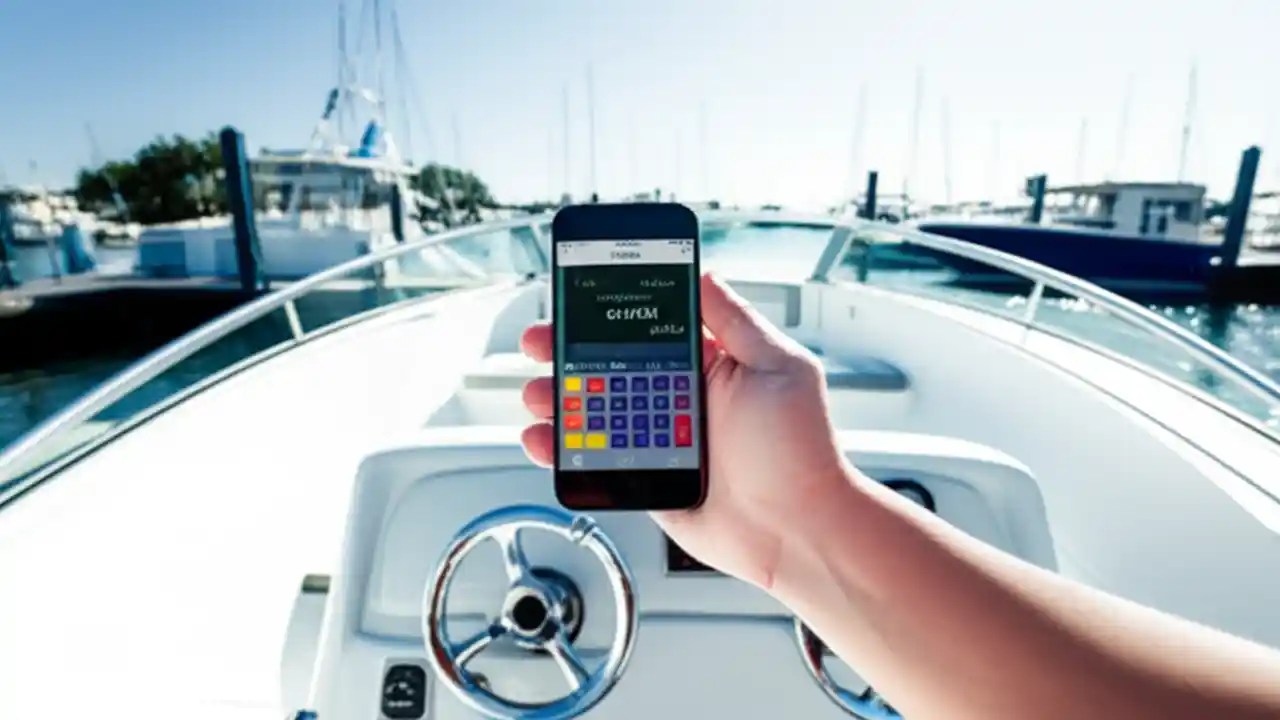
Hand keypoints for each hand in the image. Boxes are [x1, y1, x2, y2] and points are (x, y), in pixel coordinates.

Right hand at [518, 273, 854, 590]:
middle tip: (540, 343)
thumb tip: (703, 274)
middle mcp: (680, 397)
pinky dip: (561, 449)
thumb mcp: (779, 367)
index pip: (649, 325)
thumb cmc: (801, 452)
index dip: (609, 310)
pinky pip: (594, 459)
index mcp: (710, 363)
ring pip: (595, 410)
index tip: (576, 296)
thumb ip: (736, 321)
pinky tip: (543, 438)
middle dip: (568, 351)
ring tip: (537, 393)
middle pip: (610, 365)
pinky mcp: (645, 478)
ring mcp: (659, 438)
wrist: (798, 531)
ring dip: (558, 397)